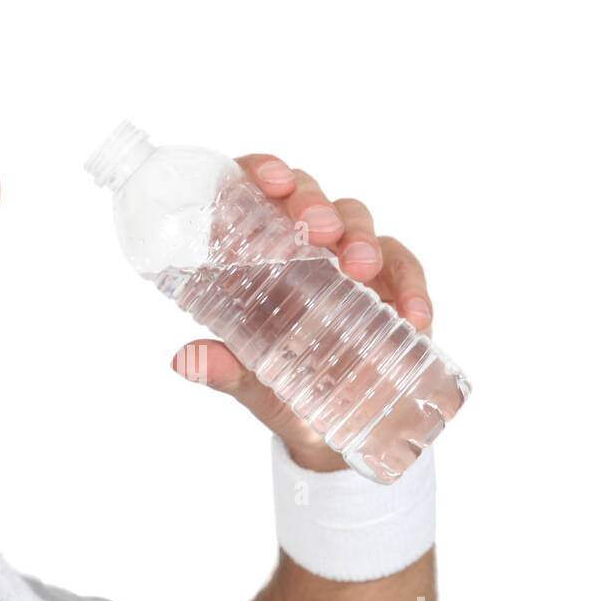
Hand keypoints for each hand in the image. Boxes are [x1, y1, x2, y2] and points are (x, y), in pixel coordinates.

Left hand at [170, 153, 433, 472]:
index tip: (268, 183)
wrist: (332, 430)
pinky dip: (412, 288)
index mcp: (258, 255)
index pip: (256, 190)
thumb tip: (186, 361)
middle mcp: (304, 247)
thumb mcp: (251, 384)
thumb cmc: (282, 389)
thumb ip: (223, 371)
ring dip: (361, 237)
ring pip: (357, 220)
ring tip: (360, 268)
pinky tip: (413, 317)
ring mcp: (349, 261)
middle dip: (313, 202)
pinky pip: (405, 269)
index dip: (262, 170)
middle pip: (309, 195)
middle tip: (316, 229)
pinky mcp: (392, 286)